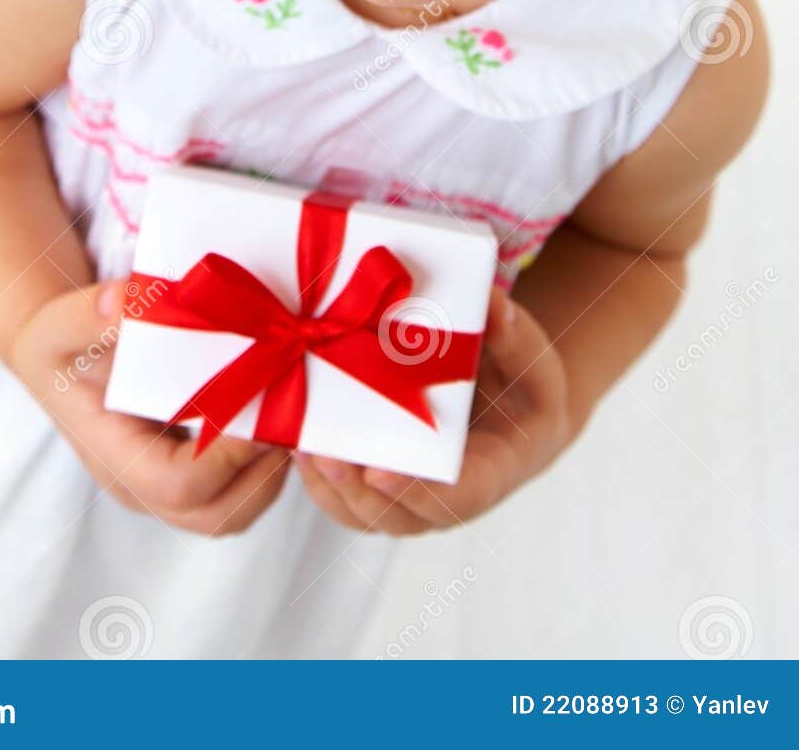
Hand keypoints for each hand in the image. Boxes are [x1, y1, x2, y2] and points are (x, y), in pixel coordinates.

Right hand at [9, 280, 290, 534]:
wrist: (58, 357)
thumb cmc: (58, 344)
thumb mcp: (61, 324)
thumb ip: (90, 313)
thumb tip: (127, 301)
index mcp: (114, 457)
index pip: (177, 485)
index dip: (226, 456)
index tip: (260, 404)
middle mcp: (142, 487)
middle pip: (217, 515)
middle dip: (264, 471)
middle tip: (292, 414)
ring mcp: (166, 487)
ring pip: (235, 509)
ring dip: (272, 469)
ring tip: (292, 414)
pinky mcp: (189, 471)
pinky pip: (238, 489)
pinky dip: (267, 461)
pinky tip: (279, 414)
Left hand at [293, 286, 571, 535]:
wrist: (515, 407)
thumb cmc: (525, 383)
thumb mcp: (530, 355)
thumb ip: (513, 334)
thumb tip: (493, 305)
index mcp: (493, 468)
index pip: (459, 495)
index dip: (419, 491)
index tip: (381, 474)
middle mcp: (449, 496)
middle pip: (400, 517)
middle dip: (357, 492)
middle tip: (323, 456)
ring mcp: (413, 496)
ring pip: (366, 514)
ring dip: (329, 488)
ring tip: (298, 448)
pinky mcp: (384, 482)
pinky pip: (347, 497)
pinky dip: (318, 478)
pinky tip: (292, 443)